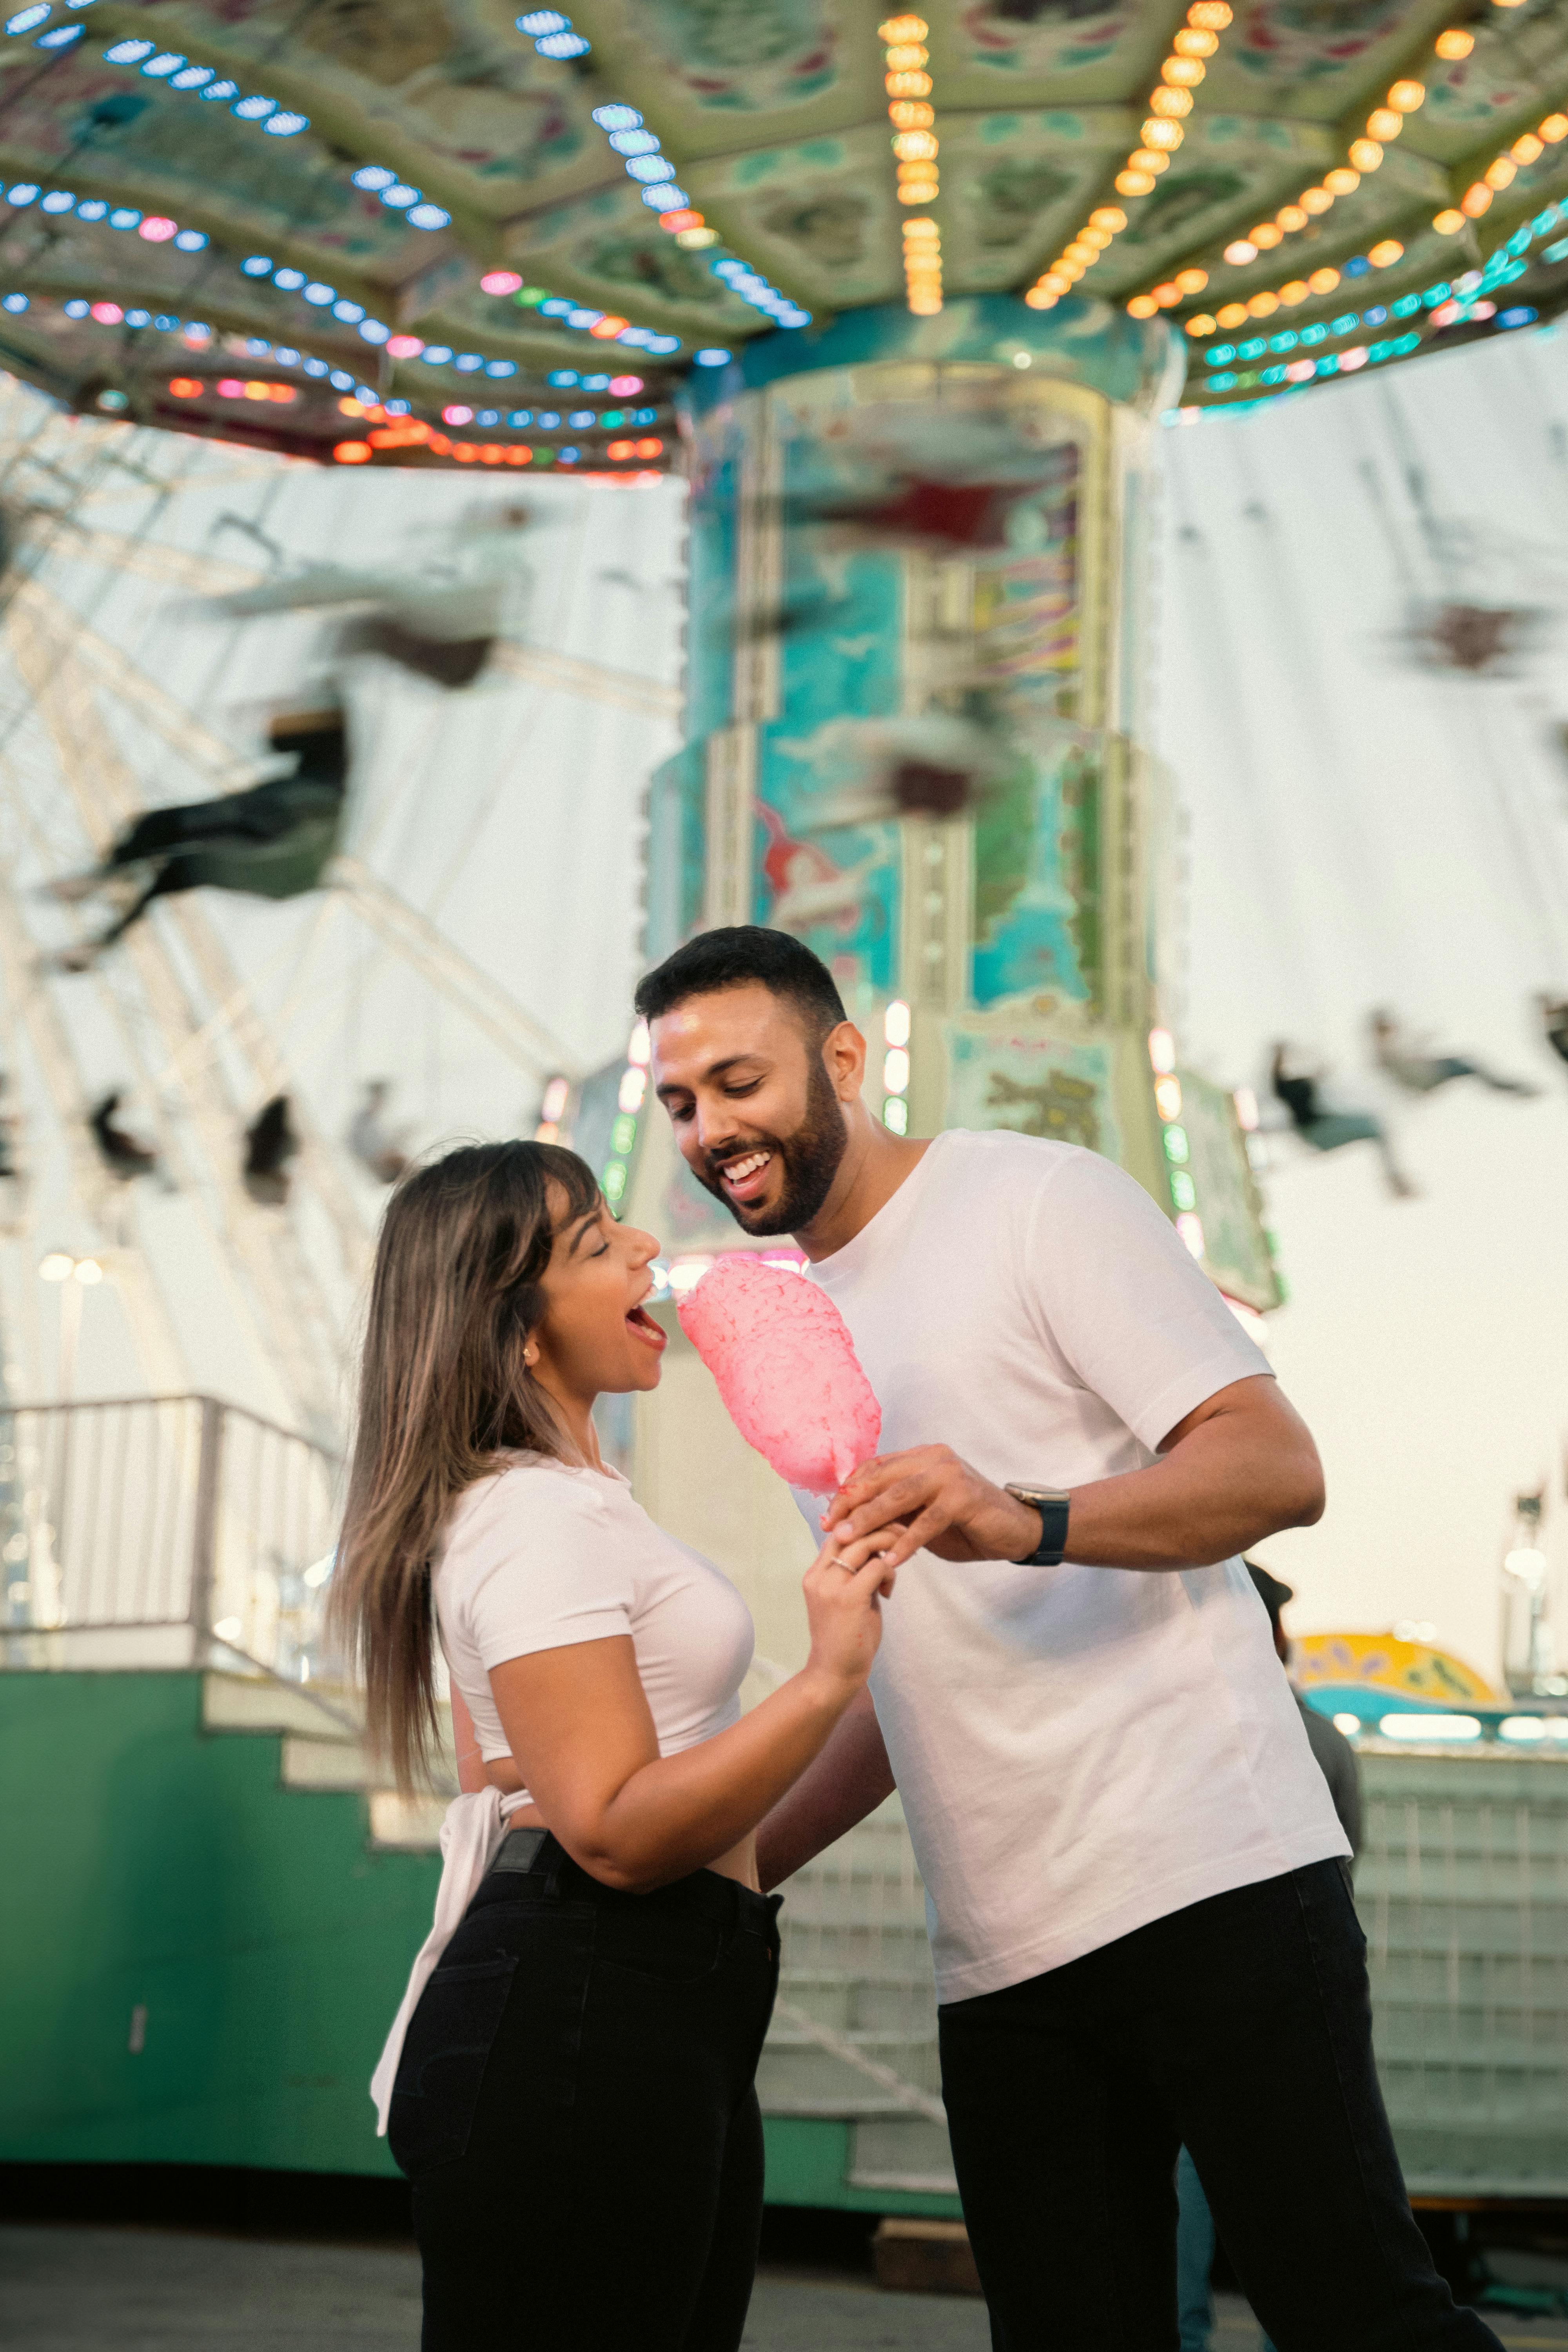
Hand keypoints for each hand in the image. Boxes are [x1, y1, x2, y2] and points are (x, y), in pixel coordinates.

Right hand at [800, 1540, 896, 1696]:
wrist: (834, 1673)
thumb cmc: (845, 1638)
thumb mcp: (846, 1598)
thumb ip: (856, 1573)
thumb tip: (878, 1549)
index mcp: (815, 1573)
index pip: (838, 1532)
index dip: (864, 1525)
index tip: (886, 1533)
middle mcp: (819, 1575)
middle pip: (851, 1530)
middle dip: (881, 1527)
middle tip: (903, 1538)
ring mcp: (830, 1585)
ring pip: (865, 1543)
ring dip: (889, 1547)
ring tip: (898, 1562)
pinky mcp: (848, 1598)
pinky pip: (877, 1566)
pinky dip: (890, 1572)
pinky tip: (887, 1592)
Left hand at [822, 1445, 1043, 1569]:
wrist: (1016, 1529)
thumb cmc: (967, 1524)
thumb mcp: (924, 1514)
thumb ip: (896, 1510)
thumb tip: (852, 1521)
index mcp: (922, 1457)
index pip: (875, 1469)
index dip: (849, 1491)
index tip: (827, 1515)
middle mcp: (934, 1458)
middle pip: (881, 1478)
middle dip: (851, 1504)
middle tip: (829, 1528)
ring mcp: (950, 1475)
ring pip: (899, 1495)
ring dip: (869, 1519)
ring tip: (847, 1541)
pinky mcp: (964, 1497)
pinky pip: (927, 1521)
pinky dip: (907, 1541)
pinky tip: (891, 1559)